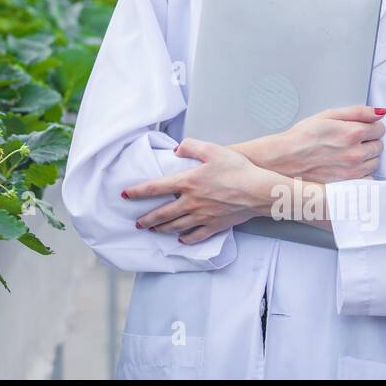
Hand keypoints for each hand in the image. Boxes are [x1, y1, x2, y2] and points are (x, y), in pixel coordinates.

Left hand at [121, 138, 285, 244]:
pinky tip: (181, 240)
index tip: (125, 195)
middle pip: (162, 213)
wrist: (259, 190)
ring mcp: (203, 216)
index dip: (138, 192)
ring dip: (162, 229)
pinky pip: (196, 236)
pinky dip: (186, 239)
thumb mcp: (213, 149)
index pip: (155, 188)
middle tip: (137, 223)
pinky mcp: (215, 226)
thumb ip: (191, 146)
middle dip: (146, 219)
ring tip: (153, 230)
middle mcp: (191, 202)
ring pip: (176, 226)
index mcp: (187, 182)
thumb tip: (177, 149)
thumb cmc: (238, 169)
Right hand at [234, 105, 385, 182]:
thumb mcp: (327, 115)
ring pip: (374, 163)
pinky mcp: (347, 185)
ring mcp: (353, 172)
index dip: (370, 127)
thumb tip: (380, 112)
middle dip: (369, 142)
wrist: (283, 160)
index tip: (360, 129)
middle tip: (350, 141)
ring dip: (366, 158)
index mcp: (353, 133)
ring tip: (346, 154)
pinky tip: (346, 168)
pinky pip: (367, 179)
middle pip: (379, 146)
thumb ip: (357, 112)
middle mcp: (356, 154)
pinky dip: (361, 174)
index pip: (380, 128)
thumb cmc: (301, 137)